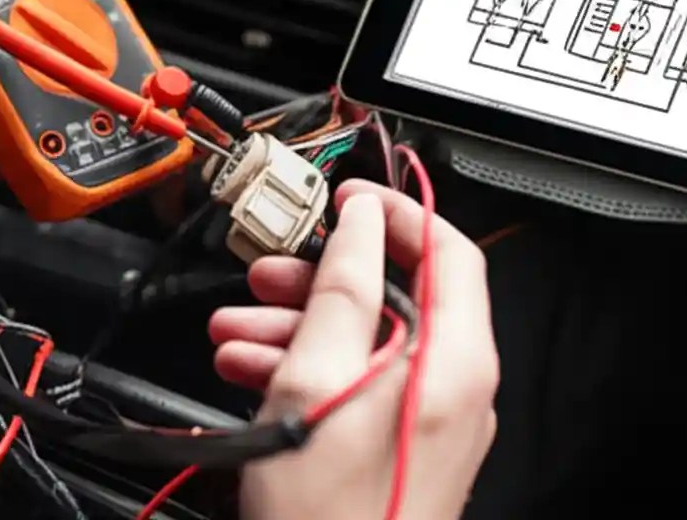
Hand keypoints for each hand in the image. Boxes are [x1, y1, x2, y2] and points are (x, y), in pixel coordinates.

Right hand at [208, 179, 498, 519]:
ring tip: (235, 333)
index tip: (346, 199)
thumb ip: (342, 288)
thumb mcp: (316, 382)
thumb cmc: (328, 517)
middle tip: (269, 273)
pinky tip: (251, 373)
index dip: (395, 213)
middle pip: (394, 298)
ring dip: (299, 326)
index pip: (447, 253)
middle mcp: (451, 391)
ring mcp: (426, 426)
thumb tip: (359, 222)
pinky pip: (356, 387)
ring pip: (364, 343)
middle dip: (322, 278)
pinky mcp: (396, 451)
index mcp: (451, 364)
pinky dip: (307, 370)